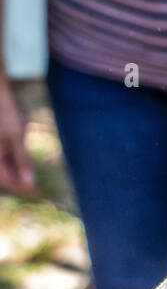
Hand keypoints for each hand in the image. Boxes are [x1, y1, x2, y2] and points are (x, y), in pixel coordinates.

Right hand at [0, 77, 36, 194]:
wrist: (0, 94)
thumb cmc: (6, 113)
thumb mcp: (17, 137)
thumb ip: (22, 160)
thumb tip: (29, 183)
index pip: (9, 181)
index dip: (24, 189)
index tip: (39, 194)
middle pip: (6, 176)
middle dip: (22, 184)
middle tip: (39, 192)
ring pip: (6, 168)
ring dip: (19, 175)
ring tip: (34, 183)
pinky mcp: (0, 143)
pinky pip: (7, 158)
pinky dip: (16, 164)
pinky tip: (25, 167)